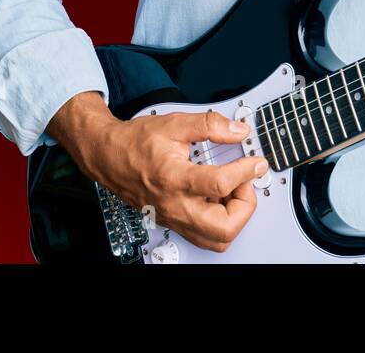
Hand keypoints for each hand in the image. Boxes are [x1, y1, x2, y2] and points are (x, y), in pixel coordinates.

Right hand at [50, 92, 268, 252]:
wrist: (108, 156)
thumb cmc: (135, 142)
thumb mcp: (175, 123)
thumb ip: (210, 125)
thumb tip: (237, 131)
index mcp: (174, 178)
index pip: (220, 184)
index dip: (246, 171)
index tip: (256, 162)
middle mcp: (175, 204)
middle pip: (223, 229)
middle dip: (246, 207)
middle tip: (245, 183)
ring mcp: (174, 217)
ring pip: (216, 240)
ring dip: (234, 218)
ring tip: (233, 192)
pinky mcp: (173, 221)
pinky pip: (204, 235)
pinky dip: (219, 221)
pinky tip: (218, 198)